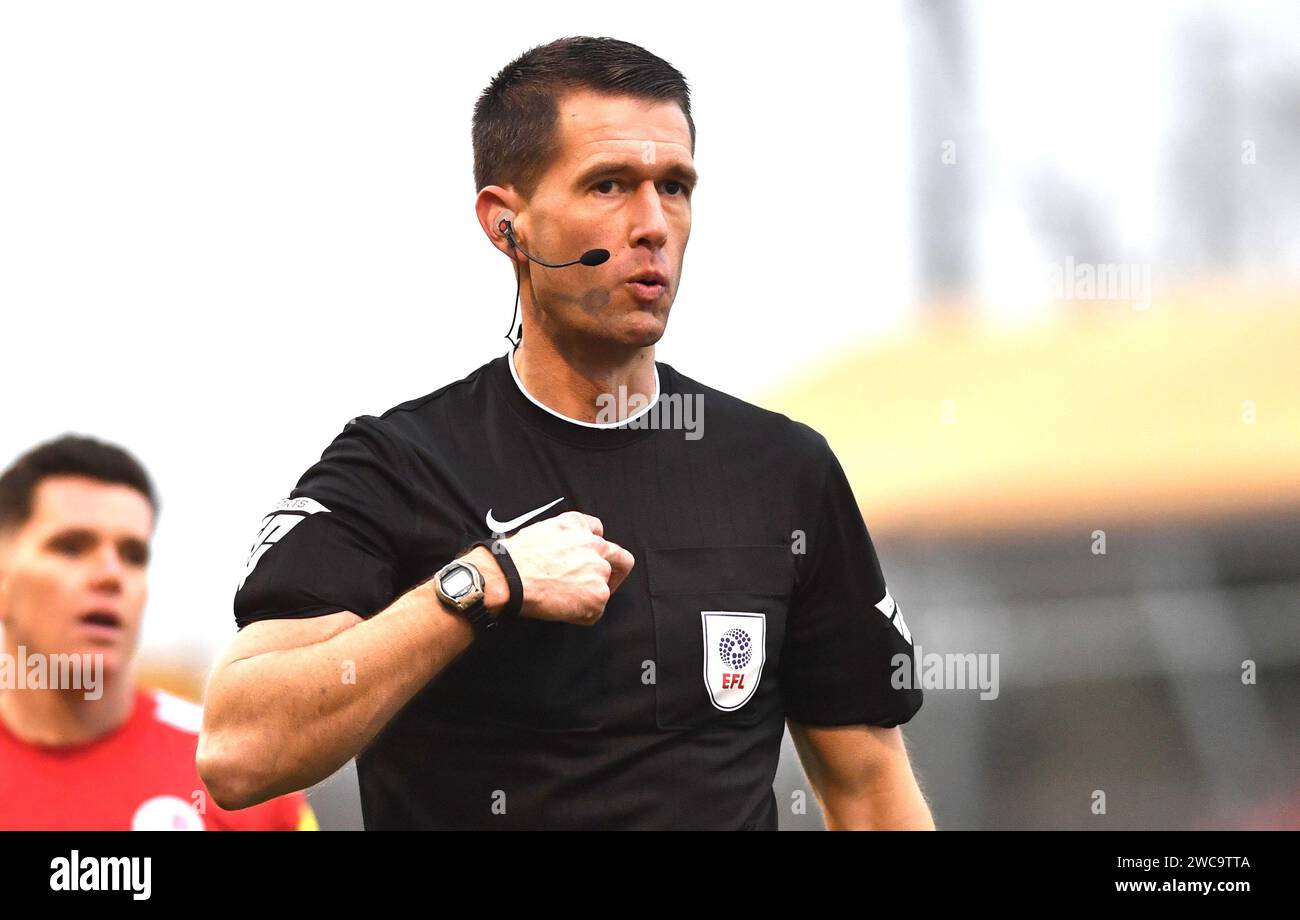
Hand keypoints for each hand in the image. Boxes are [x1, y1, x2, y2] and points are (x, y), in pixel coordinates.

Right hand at [469, 511, 633, 625]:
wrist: (509, 577)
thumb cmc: (514, 558)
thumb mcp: (540, 531)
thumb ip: (563, 539)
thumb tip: (564, 556)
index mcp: (578, 525)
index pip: (598, 531)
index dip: (592, 548)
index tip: (585, 558)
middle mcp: (595, 545)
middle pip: (621, 558)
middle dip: (615, 571)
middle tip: (597, 584)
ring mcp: (599, 571)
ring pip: (605, 588)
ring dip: (588, 596)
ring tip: (563, 600)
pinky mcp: (598, 595)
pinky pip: (595, 611)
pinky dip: (581, 614)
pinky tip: (561, 609)